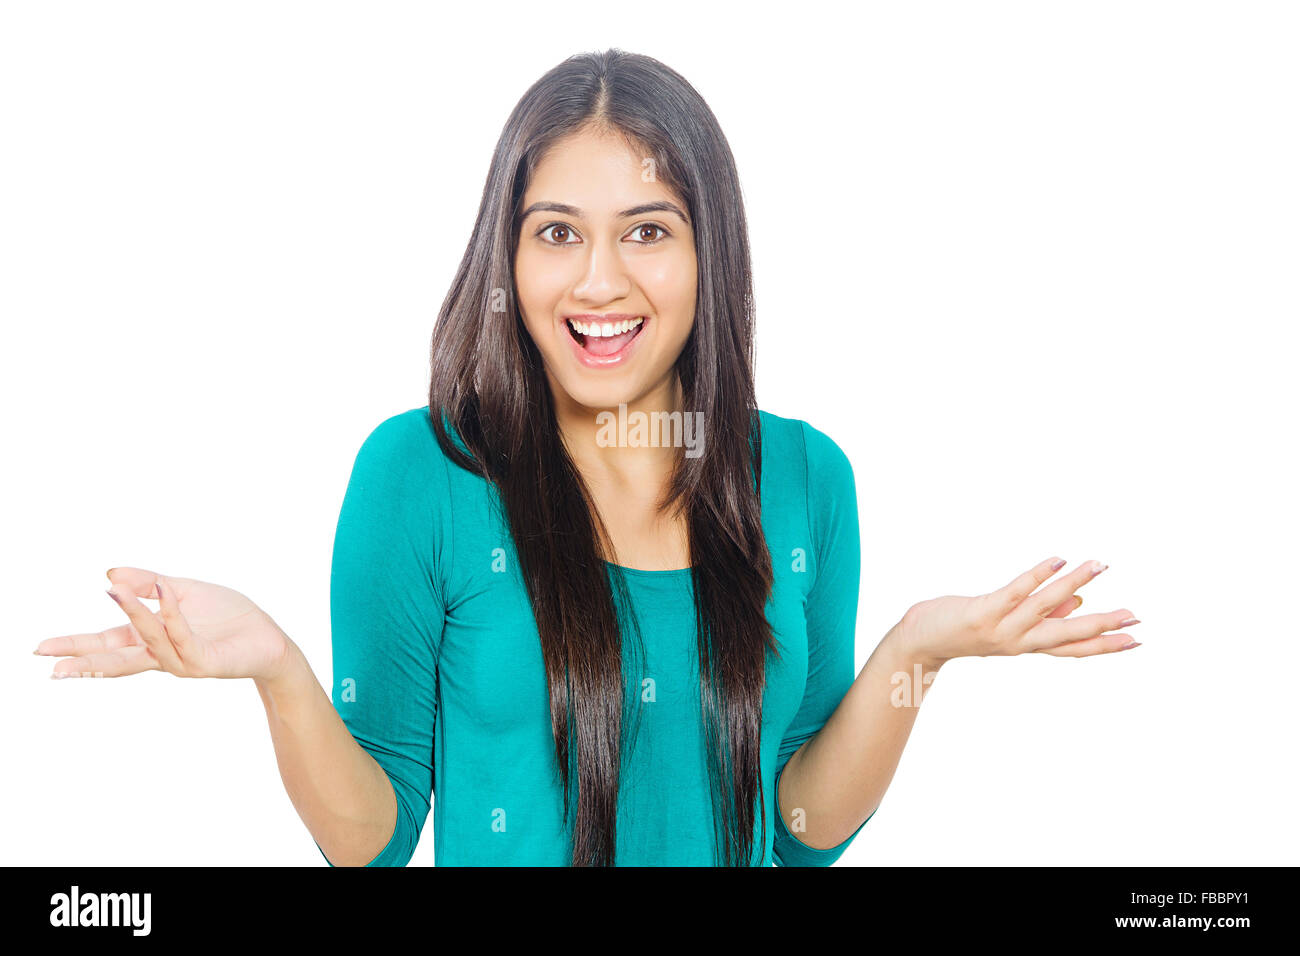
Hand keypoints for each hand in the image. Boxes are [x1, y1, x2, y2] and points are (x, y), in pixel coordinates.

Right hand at [35, 567, 293, 681]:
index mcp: (153, 637)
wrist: (267, 638)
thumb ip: (148, 583)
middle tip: (51, 665)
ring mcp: (182, 661)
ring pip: (148, 642)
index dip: (77, 646)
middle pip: (115, 658)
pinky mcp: (204, 661)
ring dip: (132, 615)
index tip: (43, 650)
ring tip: (113, 592)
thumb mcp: (183, 591)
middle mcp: (162, 654)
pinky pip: (183, 637)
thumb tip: (109, 574)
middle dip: (84, 659)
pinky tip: (165, 592)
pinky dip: (171, 614)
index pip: (108, 642)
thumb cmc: (228, 618)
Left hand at [897, 556, 1139, 668]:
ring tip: (1100, 565)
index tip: (1136, 641)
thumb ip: (1039, 615)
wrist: (918, 641)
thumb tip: (1076, 599)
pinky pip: (1016, 591)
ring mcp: (1001, 629)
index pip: (1072, 648)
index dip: (1104, 645)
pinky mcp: (983, 612)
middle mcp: (1018, 642)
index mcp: (1025, 645)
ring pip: (1046, 605)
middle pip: (1067, 635)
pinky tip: (1059, 560)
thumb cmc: (961, 627)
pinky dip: (1038, 576)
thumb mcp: (1004, 624)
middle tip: (1134, 617)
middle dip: (1102, 626)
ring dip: (1076, 583)